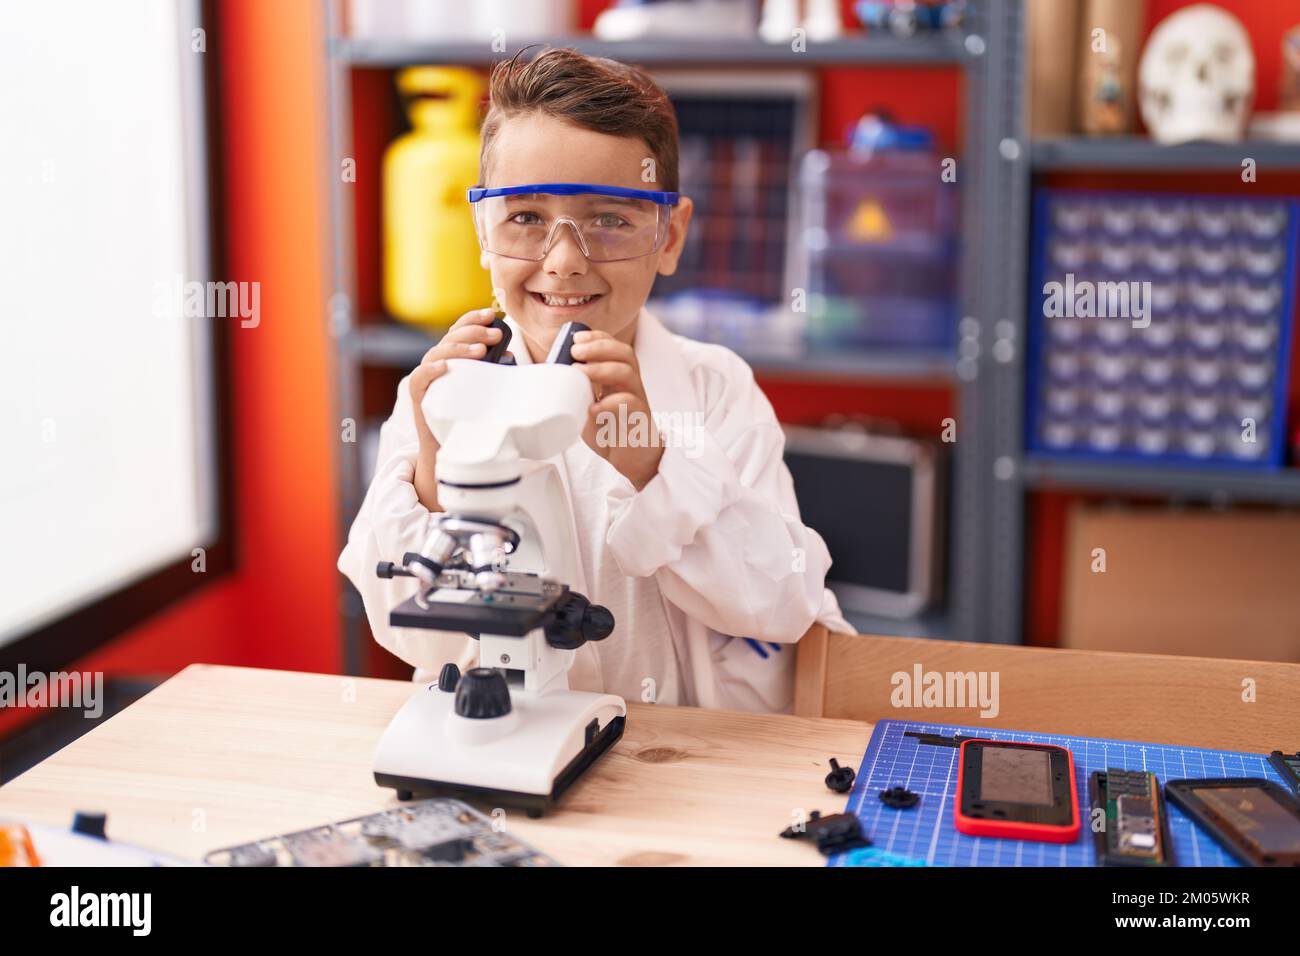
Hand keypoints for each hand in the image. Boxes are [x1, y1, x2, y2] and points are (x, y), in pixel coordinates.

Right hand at [408, 308, 502, 509]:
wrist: (449, 447)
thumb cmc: (469, 415)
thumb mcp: (486, 389)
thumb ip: (496, 372)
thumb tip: (511, 357)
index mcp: (453, 356)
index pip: (460, 329)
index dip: (473, 319)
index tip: (493, 315)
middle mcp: (437, 362)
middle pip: (452, 337)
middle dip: (475, 332)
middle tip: (496, 336)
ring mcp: (427, 377)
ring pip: (438, 353)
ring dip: (460, 349)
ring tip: (481, 351)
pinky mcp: (418, 395)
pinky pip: (421, 377)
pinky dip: (432, 368)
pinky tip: (446, 366)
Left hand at [569, 330, 663, 489]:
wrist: (632, 458)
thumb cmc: (610, 429)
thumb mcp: (588, 405)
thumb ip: (577, 391)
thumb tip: (552, 377)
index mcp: (619, 377)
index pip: (614, 346)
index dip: (597, 338)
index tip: (575, 339)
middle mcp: (630, 384)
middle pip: (624, 353)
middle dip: (599, 346)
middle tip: (576, 351)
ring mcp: (637, 399)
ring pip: (627, 372)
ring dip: (601, 368)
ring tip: (580, 372)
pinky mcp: (639, 418)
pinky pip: (629, 403)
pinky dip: (608, 403)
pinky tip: (592, 408)